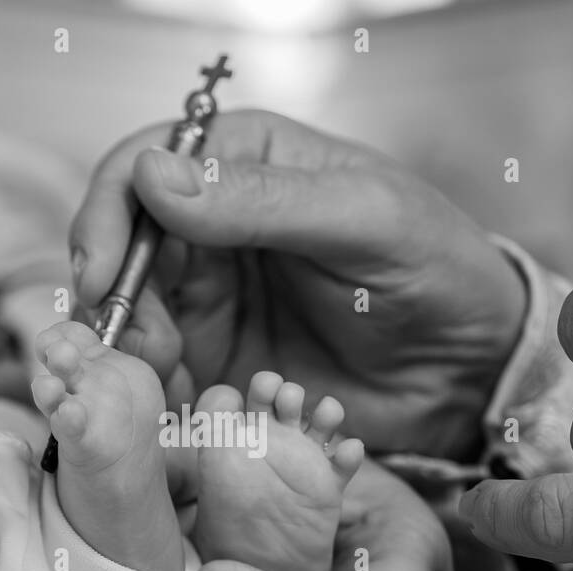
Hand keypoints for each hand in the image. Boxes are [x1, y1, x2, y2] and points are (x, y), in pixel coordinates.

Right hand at [70, 110, 525, 458]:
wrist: (471, 373)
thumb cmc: (436, 273)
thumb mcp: (363, 220)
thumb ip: (261, 201)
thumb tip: (153, 173)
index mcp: (248, 164)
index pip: (145, 165)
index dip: (109, 212)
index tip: (101, 272)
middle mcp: (215, 227)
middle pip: (120, 244)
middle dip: (110, 292)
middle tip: (127, 340)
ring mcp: (211, 298)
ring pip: (130, 313)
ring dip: (129, 345)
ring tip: (165, 375)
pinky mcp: (218, 364)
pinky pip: (160, 372)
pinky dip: (152, 388)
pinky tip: (180, 404)